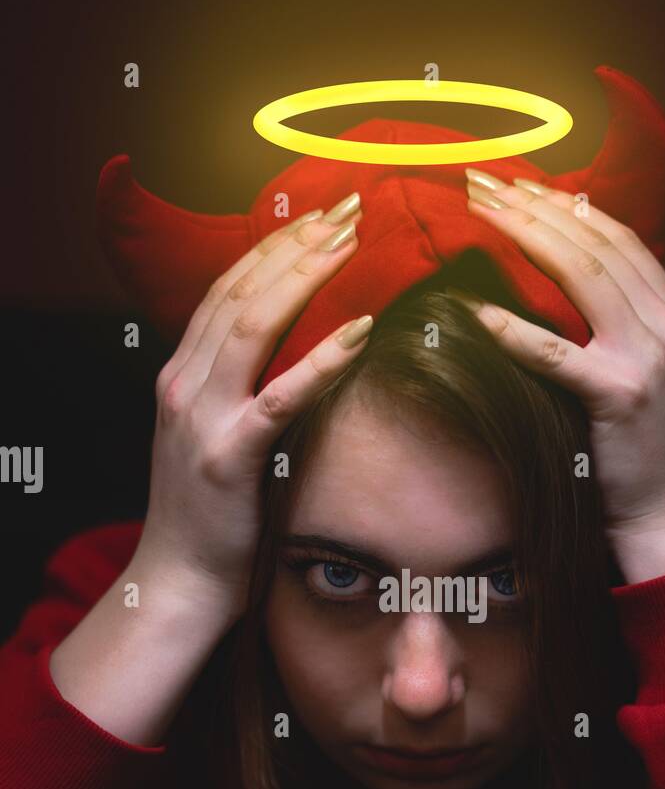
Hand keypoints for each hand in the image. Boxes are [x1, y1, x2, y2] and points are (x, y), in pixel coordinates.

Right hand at [136, 203, 371, 619]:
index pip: (226, 289)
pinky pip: (279, 397)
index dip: (273, 247)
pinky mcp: (230, 458)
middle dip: (295, 244)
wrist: (180, 579)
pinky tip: (360, 330)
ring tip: (352, 244)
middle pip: (240, 293)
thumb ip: (235, 390)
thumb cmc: (209, 513)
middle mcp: (184, 385)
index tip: (320, 214)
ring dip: (305, 278)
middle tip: (349, 208)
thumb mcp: (211, 435)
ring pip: (252, 327)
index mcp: (181, 375)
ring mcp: (202, 419)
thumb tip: (290, 351)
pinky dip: (321, 360)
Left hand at [458, 171, 664, 581]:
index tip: (523, 185)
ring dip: (526, 238)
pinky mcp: (617, 396)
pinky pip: (555, 353)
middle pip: (597, 247)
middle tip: (486, 183)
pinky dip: (512, 329)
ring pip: (582, 278)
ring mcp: (645, 360)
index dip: (571, 207)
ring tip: (480, 214)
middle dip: (539, 208)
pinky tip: (474, 310)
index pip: (622, 240)